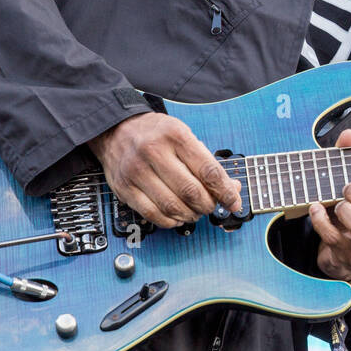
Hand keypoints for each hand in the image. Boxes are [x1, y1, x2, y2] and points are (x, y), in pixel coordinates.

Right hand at [89, 112, 241, 227]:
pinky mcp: (124, 188)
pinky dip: (170, 221)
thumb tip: (231, 189)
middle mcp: (154, 152)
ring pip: (172, 206)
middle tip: (212, 206)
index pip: (208, 170)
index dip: (225, 191)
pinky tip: (178, 216)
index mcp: (175, 135)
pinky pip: (152, 214)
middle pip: (191, 191)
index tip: (234, 201)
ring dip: (191, 215)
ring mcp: (136, 171)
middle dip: (208, 205)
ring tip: (195, 212)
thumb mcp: (184, 135)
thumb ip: (206, 162)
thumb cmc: (156, 134)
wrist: (116, 130)